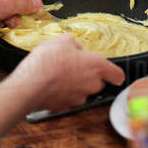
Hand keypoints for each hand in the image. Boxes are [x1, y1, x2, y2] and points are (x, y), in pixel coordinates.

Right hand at [8, 35, 124, 112]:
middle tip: (75, 64)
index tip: (112, 72)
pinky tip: (52, 83)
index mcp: (96, 66)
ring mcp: (79, 98)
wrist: (29, 84)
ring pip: (83, 91)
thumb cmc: (48, 61)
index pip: (117, 75)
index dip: (114, 73)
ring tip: (59, 72)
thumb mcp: (63, 40)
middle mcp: (91, 84)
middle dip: (89, 75)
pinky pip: (69, 98)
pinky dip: (63, 92)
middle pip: (98, 82)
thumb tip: (76, 49)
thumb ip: (76, 44)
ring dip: (76, 84)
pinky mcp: (65, 106)